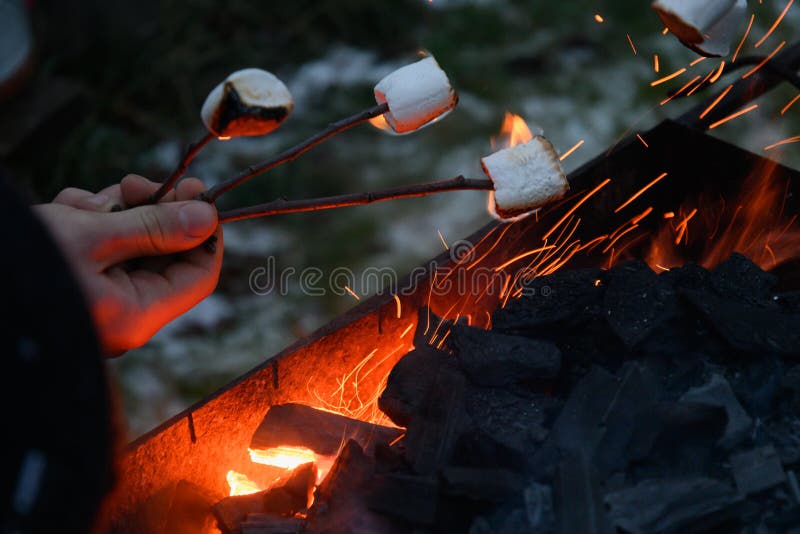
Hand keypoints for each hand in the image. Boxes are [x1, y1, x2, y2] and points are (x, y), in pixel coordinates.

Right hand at [34, 175, 222, 355]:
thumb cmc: (18, 267)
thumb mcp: (91, 237)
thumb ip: (153, 227)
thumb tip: (207, 217)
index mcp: (136, 314)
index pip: (199, 275)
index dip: (204, 232)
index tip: (194, 192)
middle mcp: (121, 312)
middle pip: (163, 254)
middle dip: (149, 212)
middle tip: (135, 183)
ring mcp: (96, 298)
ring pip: (128, 243)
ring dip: (110, 212)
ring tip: (80, 205)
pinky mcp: (73, 281)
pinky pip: (96, 246)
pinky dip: (84, 221)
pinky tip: (60, 211)